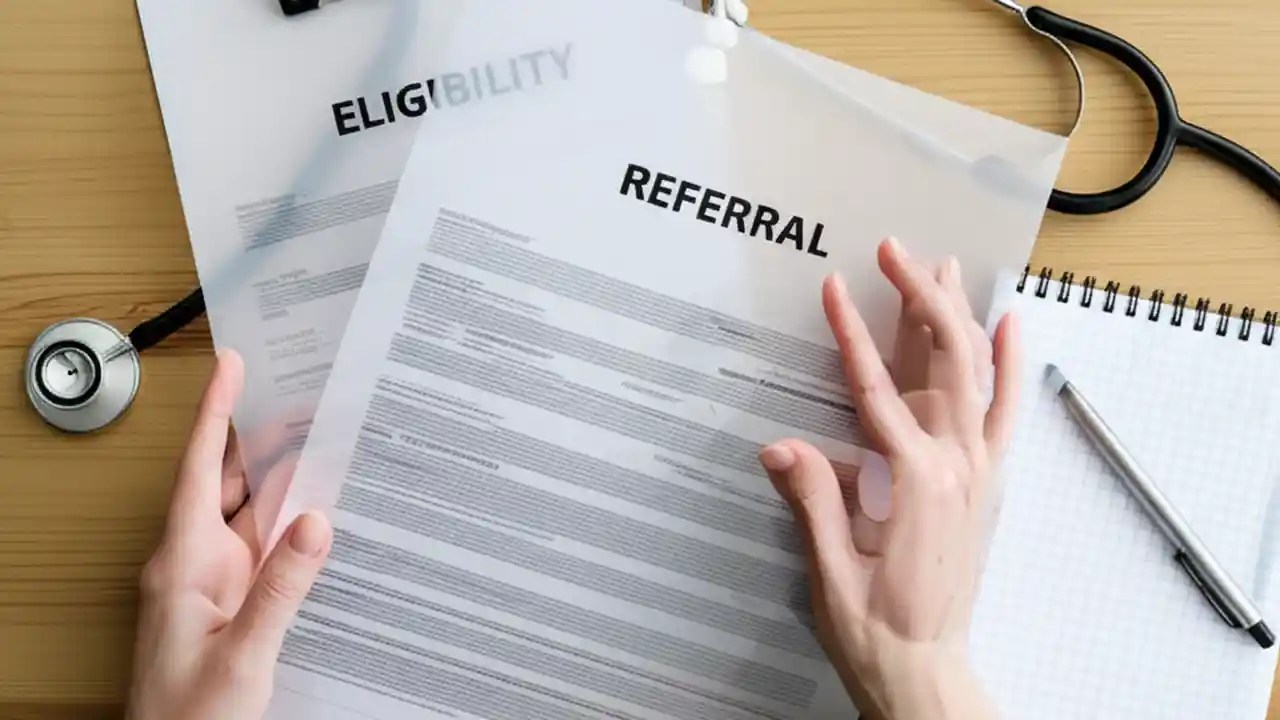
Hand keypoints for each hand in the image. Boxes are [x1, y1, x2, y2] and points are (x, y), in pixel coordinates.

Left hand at [127, 350, 332, 719]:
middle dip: (259, 439)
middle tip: (298, 397)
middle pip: (226, 484)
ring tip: (317, 440)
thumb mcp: (243, 654)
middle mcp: (193, 565)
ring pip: (248, 516)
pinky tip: (316, 517)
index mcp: (182, 565)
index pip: (197, 472)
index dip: (214, 415)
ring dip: (278, 483)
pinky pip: (261, 552)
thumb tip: (314, 523)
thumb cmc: (190, 718)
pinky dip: (288, 528)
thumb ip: (280, 588)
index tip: (230, 368)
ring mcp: (212, 584)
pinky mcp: (231, 604)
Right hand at [759, 238, 1019, 719]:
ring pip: (977, 376)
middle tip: (895, 250)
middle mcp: (959, 468)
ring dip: (959, 317)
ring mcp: (981, 473)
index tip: (835, 288)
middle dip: (919, 299)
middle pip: (943, 363)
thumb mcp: (831, 571)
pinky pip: (1007, 412)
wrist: (926, 669)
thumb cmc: (876, 628)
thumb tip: (780, 447)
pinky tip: (1011, 326)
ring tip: (943, 266)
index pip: (878, 391)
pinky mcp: (988, 483)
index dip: (853, 334)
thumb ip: (813, 503)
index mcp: (916, 484)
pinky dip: (1012, 365)